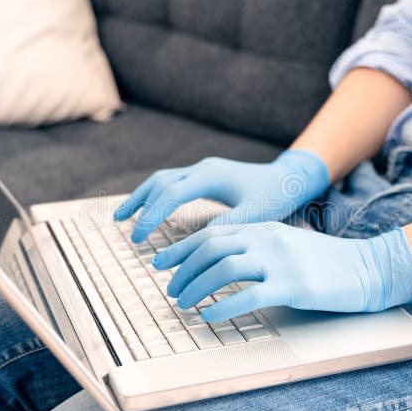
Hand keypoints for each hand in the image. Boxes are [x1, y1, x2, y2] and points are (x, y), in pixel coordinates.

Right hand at [113, 150, 328, 242]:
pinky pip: (172, 183)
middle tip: (124, 228)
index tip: (139, 238)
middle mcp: (203, 168)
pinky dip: (156, 196)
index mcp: (211, 176)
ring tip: (122, 217)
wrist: (289, 179)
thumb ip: (228, 226)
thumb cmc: (275, 197)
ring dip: (142, 197)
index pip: (171, 194)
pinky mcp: (205, 175)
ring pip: (162, 179)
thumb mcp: (254, 215)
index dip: (152, 215)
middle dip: (139, 204)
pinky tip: (149, 211)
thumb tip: (200, 242)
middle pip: (160, 182)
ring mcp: (203, 169)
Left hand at [152, 222, 411, 321]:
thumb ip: (256, 246)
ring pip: (224, 269)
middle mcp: (267, 240)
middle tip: (170, 288)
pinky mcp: (294, 286)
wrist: (367, 268)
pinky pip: (249, 295)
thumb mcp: (287, 244)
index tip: (162, 263)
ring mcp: (280, 262)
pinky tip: (209, 316)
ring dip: (197, 287)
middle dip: (183, 269)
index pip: (212, 233)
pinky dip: (223, 306)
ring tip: (184, 304)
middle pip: (211, 247)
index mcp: (264, 228)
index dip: (181, 248)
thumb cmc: (326, 261)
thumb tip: (221, 261)